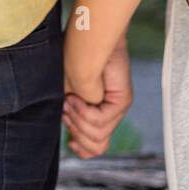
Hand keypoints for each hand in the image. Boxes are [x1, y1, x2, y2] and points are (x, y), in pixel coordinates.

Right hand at [62, 44, 132, 158]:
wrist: (82, 40)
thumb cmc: (71, 62)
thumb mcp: (66, 97)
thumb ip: (72, 119)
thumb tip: (73, 143)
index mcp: (97, 114)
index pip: (97, 148)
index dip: (82, 149)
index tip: (70, 139)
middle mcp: (111, 113)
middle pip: (96, 147)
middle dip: (76, 131)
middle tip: (67, 108)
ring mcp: (118, 108)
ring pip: (97, 136)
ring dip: (77, 120)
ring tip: (71, 101)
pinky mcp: (122, 100)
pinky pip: (99, 121)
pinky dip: (83, 112)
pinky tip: (76, 98)